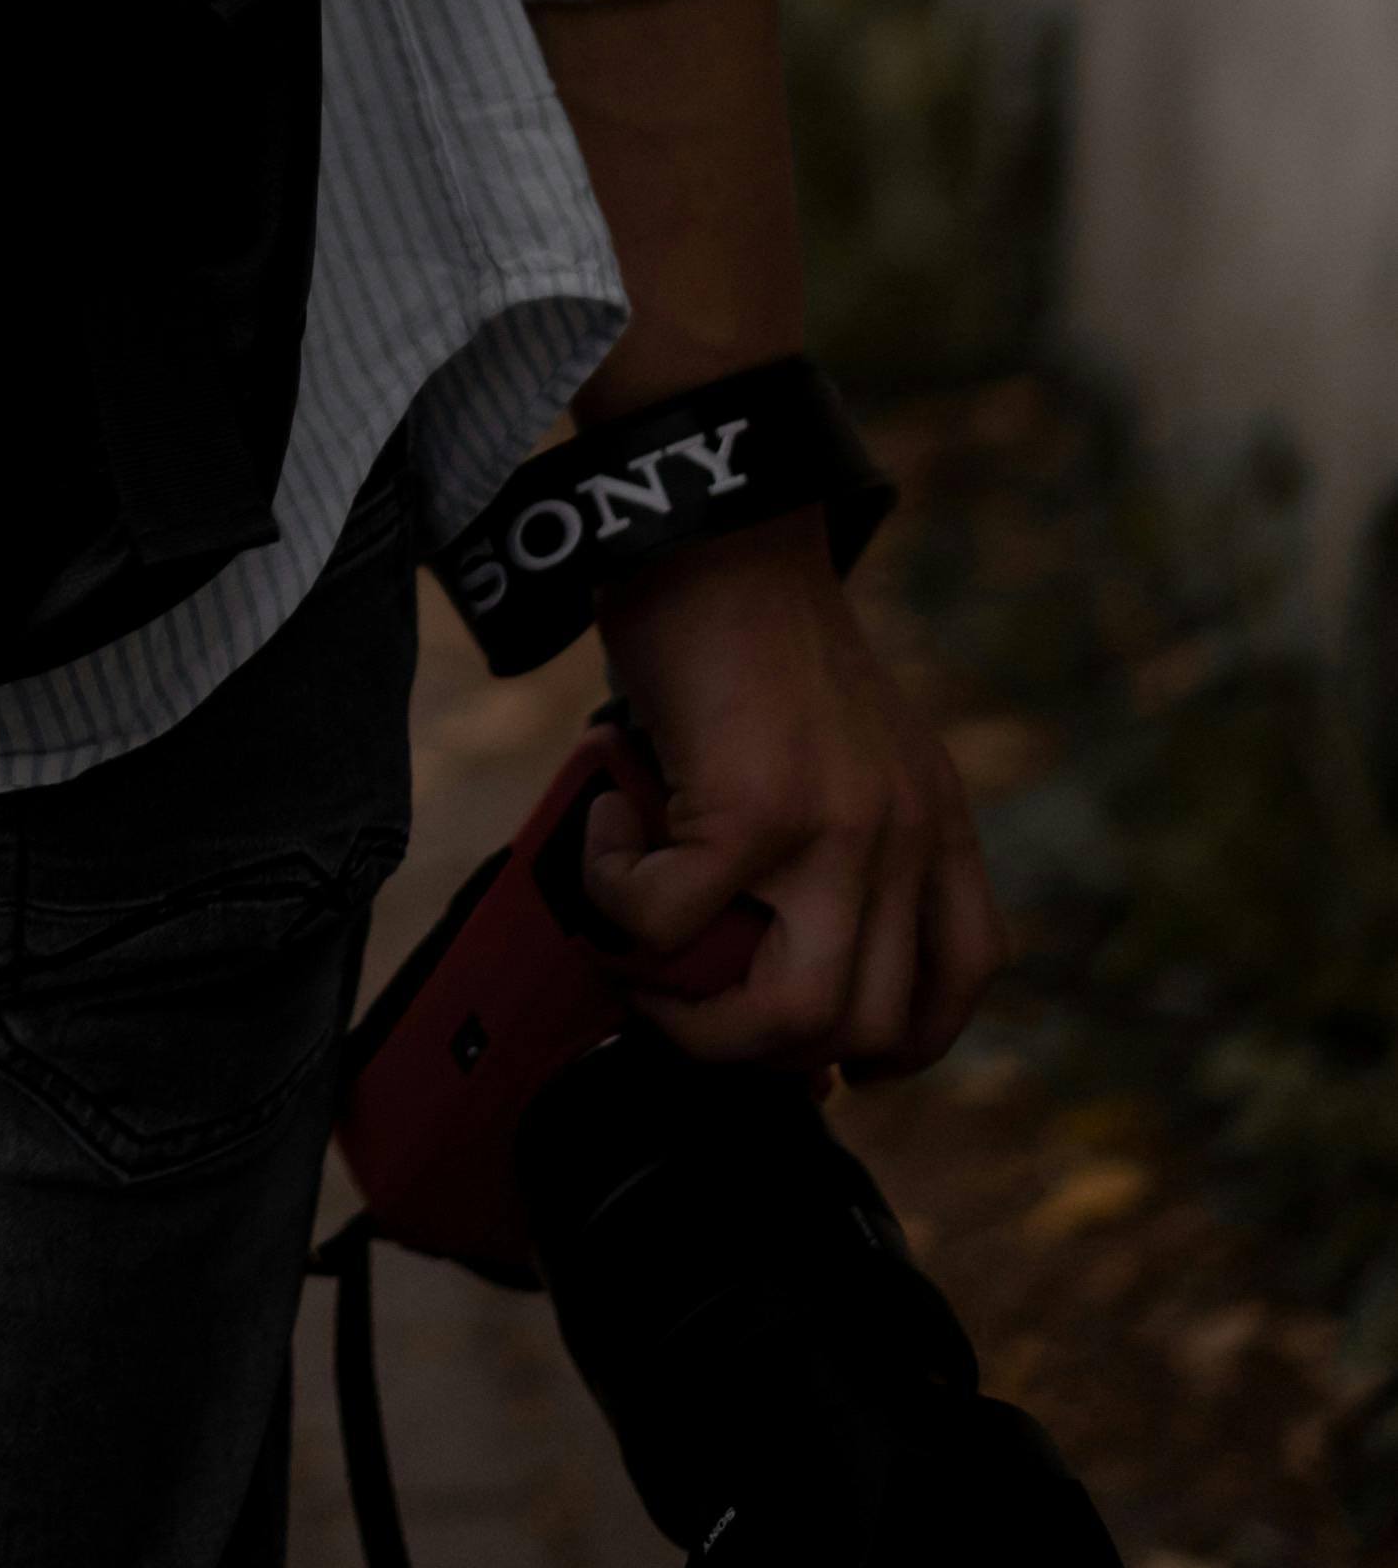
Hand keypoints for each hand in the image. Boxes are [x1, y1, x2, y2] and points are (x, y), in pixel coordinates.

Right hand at [584, 509, 998, 1075]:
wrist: (716, 519)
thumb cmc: (749, 625)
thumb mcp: (842, 739)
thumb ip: (838, 836)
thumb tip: (764, 957)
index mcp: (934, 816)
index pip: (961, 977)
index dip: (896, 1039)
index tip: (824, 1046)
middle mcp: (903, 833)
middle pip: (864, 1028)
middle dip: (758, 1047)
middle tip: (685, 999)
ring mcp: (837, 826)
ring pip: (787, 1018)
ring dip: (690, 1012)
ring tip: (635, 953)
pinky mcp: (753, 806)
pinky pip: (669, 920)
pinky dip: (617, 903)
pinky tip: (605, 837)